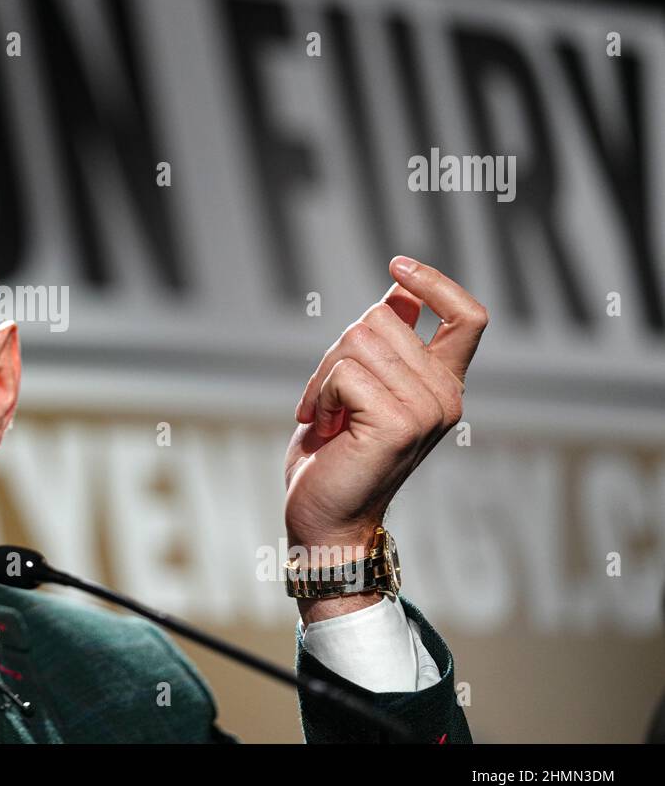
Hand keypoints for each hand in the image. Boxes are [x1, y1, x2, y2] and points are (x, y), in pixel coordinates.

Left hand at [284, 256, 487, 623]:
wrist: (323, 521)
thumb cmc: (334, 458)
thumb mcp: (360, 389)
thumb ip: (385, 345)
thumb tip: (400, 292)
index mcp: (443, 385)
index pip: (468, 317)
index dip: (436, 282)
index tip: (398, 264)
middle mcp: (446, 395)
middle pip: (381, 319)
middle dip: (336, 353)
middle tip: (325, 399)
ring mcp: (427, 410)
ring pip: (357, 341)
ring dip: (323, 377)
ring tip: (325, 417)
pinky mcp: (398, 423)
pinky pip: (344, 374)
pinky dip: (318, 396)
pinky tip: (323, 428)